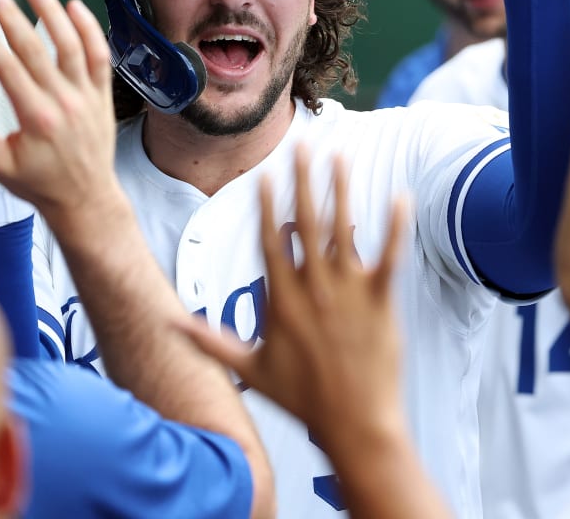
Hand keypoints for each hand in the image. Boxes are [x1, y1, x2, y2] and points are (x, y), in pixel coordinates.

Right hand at [0, 0, 120, 220]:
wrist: (85, 198)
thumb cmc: (37, 183)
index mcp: (36, 118)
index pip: (8, 68)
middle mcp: (64, 103)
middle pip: (35, 49)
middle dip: (11, 16)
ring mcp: (87, 97)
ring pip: (71, 45)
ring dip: (52, 12)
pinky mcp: (102, 96)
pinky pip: (99, 56)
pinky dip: (90, 30)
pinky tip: (74, 7)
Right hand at [181, 146, 410, 453]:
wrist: (354, 424)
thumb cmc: (302, 399)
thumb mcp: (248, 369)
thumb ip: (208, 340)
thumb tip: (169, 325)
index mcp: (282, 299)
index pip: (271, 239)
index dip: (268, 204)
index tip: (265, 174)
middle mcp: (313, 287)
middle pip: (306, 221)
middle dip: (303, 179)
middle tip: (303, 144)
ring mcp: (348, 291)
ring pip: (343, 228)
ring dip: (342, 188)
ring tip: (341, 156)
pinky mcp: (381, 301)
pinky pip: (390, 255)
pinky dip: (396, 225)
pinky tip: (401, 197)